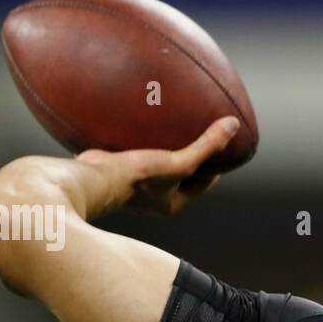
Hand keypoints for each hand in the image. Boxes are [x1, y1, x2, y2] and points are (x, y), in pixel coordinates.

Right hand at [74, 116, 241, 217]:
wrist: (88, 180)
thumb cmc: (136, 179)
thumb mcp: (179, 163)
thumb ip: (206, 146)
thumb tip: (234, 125)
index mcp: (170, 203)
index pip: (202, 184)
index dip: (215, 167)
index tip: (223, 148)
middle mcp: (152, 197)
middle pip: (179, 173)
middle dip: (190, 154)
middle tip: (200, 132)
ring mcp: (132, 183)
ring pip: (155, 160)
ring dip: (163, 145)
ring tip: (171, 123)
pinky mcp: (115, 167)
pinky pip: (132, 149)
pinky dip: (138, 137)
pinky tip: (139, 118)